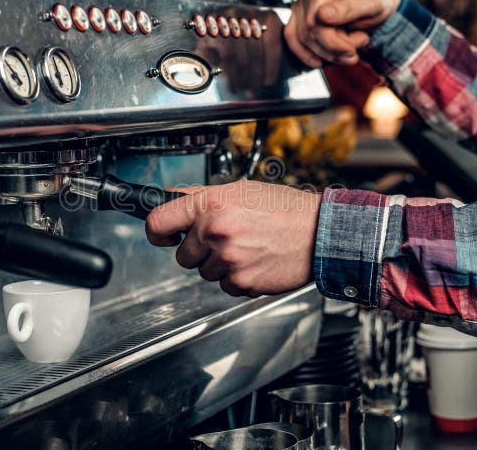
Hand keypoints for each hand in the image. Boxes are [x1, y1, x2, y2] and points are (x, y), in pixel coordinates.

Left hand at [146, 180, 321, 296]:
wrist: (319, 232)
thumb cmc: (284, 209)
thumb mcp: (239, 190)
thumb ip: (201, 196)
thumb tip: (169, 197)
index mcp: (211, 204)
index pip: (158, 222)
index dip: (158, 233)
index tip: (164, 237)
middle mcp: (215, 230)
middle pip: (182, 256)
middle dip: (200, 251)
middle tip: (227, 239)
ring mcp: (227, 258)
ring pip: (204, 273)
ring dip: (220, 265)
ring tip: (247, 248)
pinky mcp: (241, 281)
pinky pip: (225, 286)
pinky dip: (238, 279)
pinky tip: (255, 262)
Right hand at [285, 0, 401, 67]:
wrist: (376, 8)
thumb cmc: (376, 2)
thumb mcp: (372, 3)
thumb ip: (348, 8)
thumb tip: (322, 14)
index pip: (317, 22)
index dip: (334, 43)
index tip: (352, 50)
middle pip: (309, 33)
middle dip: (333, 50)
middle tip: (353, 51)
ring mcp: (301, 5)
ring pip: (303, 40)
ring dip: (326, 54)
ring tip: (347, 51)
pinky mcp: (298, 18)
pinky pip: (293, 39)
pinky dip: (306, 54)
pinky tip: (320, 61)